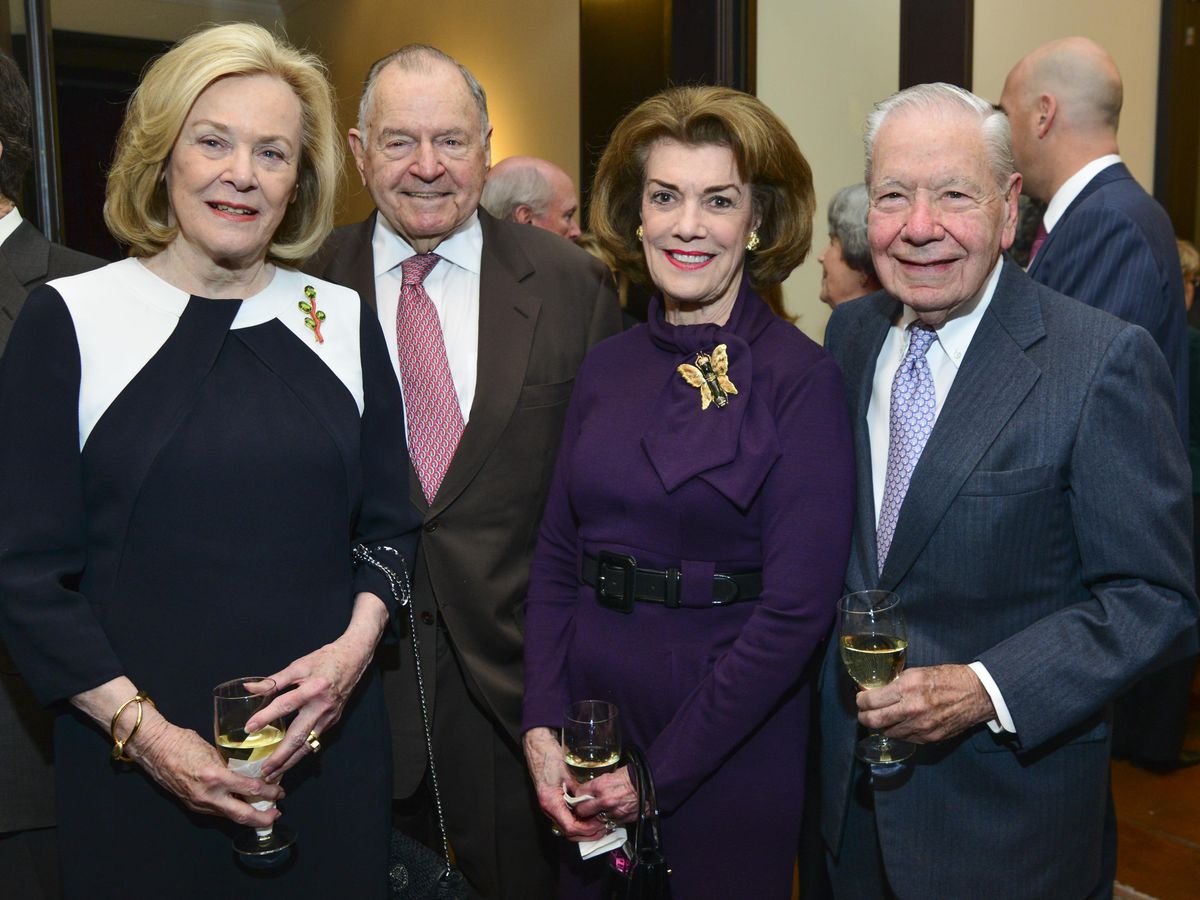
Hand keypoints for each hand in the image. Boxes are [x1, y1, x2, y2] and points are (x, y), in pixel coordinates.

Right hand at [131, 713, 282, 827]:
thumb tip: (247, 772)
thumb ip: (229, 765)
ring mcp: (199, 803)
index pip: (250, 789)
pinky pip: (217, 811)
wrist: (154, 749)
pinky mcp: (192, 805)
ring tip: (263, 811)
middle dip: (262, 818)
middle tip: (276, 814)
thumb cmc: (183, 742)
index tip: (280, 790)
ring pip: (229, 817)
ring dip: (248, 816)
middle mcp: (208, 795)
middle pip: (241, 815)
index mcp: (215, 777)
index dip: (269, 792)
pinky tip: (241, 805)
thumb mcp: (213, 750)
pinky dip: (232, 810)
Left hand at [249, 637, 371, 778]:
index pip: (286, 704)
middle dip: (281, 756)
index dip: (267, 716)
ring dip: (290, 761)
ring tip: (274, 774)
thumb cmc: (325, 659)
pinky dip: (301, 752)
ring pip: (308, 744)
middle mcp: (323, 706)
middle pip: (299, 736)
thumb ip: (274, 680)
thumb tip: (249, 688)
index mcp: (314, 688)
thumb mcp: (299, 665)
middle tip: (264, 771)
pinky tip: (289, 760)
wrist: (354, 658)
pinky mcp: (333, 721)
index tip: (249, 728)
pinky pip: (314, 740)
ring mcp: (330, 717)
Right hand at [522, 727, 606, 840]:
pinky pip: (565, 818)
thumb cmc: (550, 758)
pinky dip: (577, 821)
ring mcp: (549, 807)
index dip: (586, 830)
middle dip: (586, 834)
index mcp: (551, 803)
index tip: (600, 825)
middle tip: (602, 830)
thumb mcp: (567, 774)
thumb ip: (579, 791)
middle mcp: (548, 809)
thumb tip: (592, 801)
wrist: (538, 749)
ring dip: (582, 830)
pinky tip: (588, 817)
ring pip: (566, 828)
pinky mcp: (552, 803)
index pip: (570, 827)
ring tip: (598, 825)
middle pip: (568, 833)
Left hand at [569, 765, 637, 826]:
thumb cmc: (631, 775)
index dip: (577, 795)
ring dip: (596, 816)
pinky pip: (610, 822)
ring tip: (600, 811)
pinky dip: (610, 818)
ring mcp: (613, 812)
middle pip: (582, 810)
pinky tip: (612, 813)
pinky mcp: (622, 819)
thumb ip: (598, 784)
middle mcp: (604, 801)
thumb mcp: (610, 775)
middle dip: (581, 809)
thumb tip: (589, 790)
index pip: (579, 794)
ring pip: (596, 819)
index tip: (578, 796)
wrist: (650, 783)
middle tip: (582, 808)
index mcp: (600, 786)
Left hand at [856, 664, 995, 743]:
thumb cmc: (947, 678)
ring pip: (888, 733)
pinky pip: (905, 738)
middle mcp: (912, 709)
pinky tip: (900, 724)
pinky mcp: (929, 738)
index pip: (871, 700)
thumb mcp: (917, 673)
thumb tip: (877, 691)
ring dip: (881, 726)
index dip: (861, 701)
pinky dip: (898, 732)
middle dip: (864, 717)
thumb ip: (897, 684)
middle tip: (863, 713)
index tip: (860, 699)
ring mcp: (921, 726)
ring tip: (882, 718)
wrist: (976, 694)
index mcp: (907, 688)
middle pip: (874, 721)